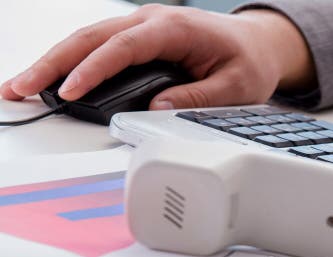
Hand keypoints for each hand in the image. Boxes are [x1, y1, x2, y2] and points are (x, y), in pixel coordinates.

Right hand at [0, 4, 315, 109]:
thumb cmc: (248, 62)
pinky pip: (97, 46)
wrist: (258, 43)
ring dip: (53, 61)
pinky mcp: (138, 38)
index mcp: (174, 28)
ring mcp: (141, 26)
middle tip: (21, 87)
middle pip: (91, 38)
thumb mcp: (235, 86)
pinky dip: (71, 60)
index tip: (72, 91)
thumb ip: (197, 98)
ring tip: (21, 85)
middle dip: (53, 62)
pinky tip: (51, 78)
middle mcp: (152, 21)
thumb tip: (157, 108)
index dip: (94, 69)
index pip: (124, 47)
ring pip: (87, 39)